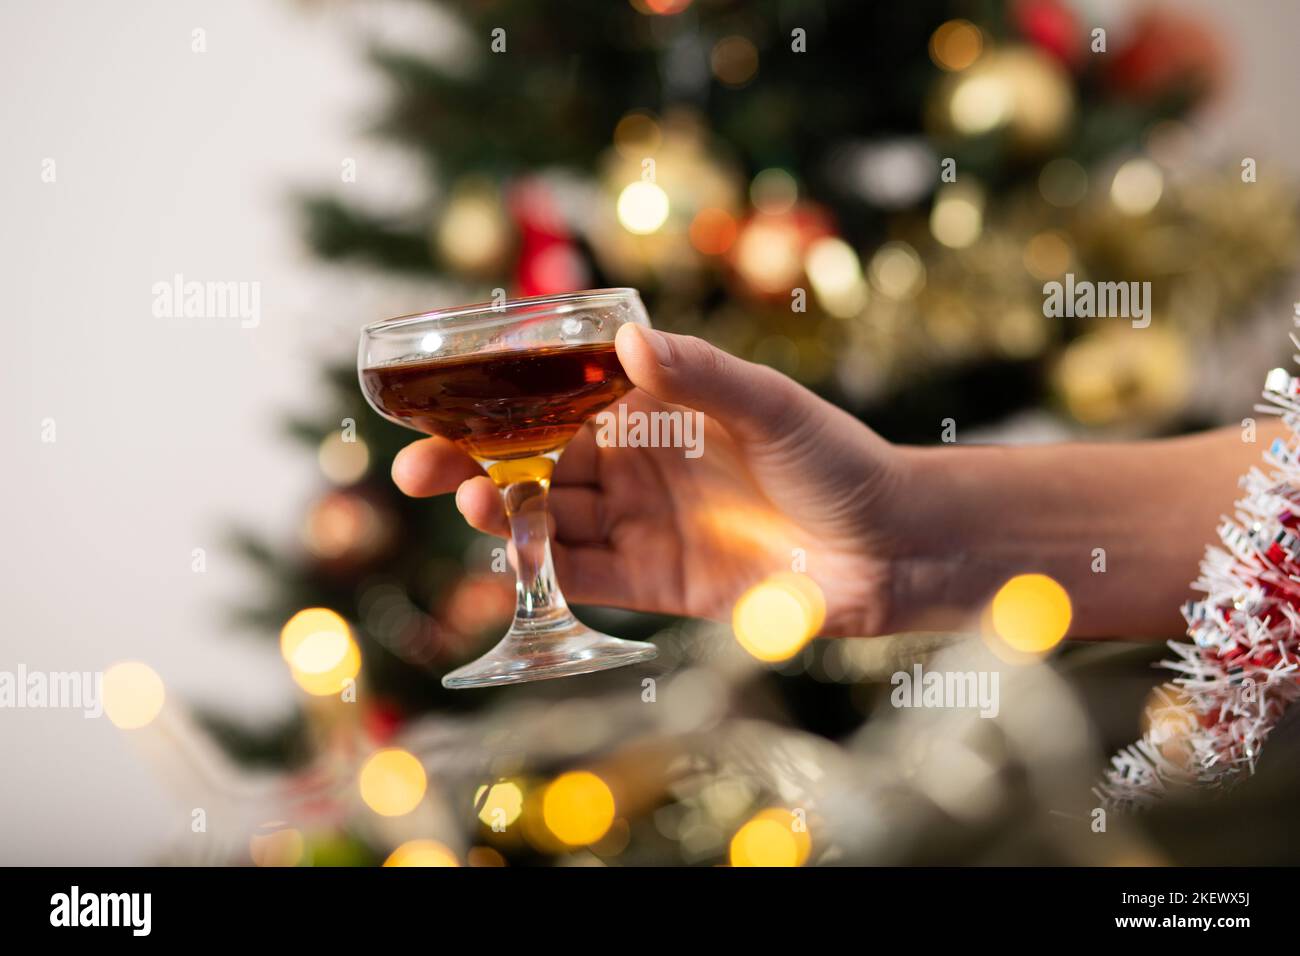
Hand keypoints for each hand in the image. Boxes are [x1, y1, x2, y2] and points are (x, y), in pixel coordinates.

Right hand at [392, 325, 909, 636]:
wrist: (893, 552)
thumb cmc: (841, 462)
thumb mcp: (772, 409)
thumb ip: (701, 376)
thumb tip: (630, 340)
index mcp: (658, 407)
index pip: (560, 396)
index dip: (499, 398)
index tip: (442, 396)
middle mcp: (639, 463)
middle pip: (536, 461)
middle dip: (474, 464)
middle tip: (419, 470)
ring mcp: (643, 523)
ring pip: (550, 518)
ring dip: (500, 514)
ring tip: (463, 506)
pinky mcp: (654, 583)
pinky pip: (582, 576)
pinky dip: (540, 570)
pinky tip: (503, 558)